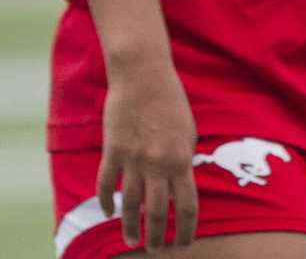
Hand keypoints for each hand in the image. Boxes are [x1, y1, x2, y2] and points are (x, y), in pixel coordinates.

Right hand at [99, 56, 197, 250]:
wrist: (144, 75)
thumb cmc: (171, 100)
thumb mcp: (188, 130)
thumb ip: (183, 159)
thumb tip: (180, 185)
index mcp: (181, 159)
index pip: (188, 206)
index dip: (187, 230)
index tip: (184, 244)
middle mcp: (158, 163)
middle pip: (158, 213)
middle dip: (157, 237)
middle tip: (155, 251)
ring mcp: (133, 159)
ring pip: (130, 205)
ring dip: (130, 227)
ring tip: (132, 241)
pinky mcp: (113, 151)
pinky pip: (106, 184)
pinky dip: (106, 201)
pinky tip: (108, 212)